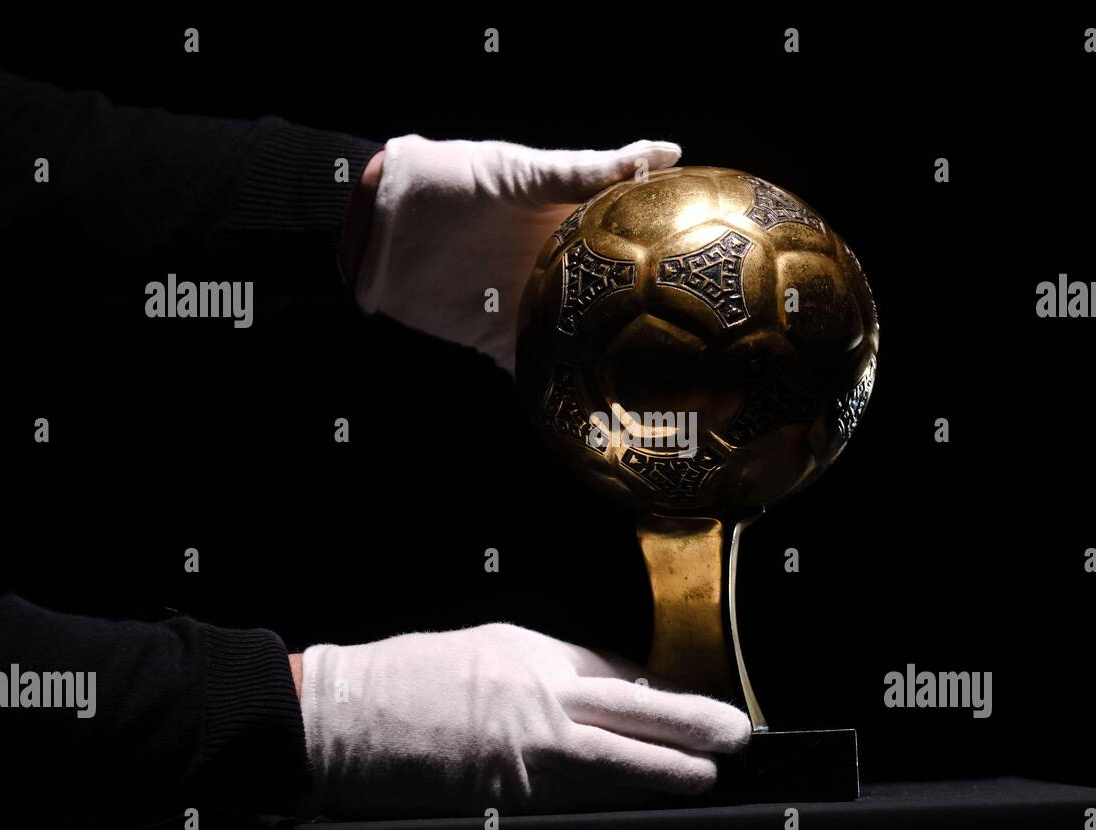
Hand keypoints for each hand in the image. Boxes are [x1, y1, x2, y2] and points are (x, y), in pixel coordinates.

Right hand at [298, 623, 748, 816]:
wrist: (351, 719)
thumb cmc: (417, 674)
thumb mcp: (499, 646)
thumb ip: (563, 666)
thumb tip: (620, 684)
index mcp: (538, 664)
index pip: (625, 679)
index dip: (669, 698)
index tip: (702, 707)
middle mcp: (541, 712)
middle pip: (635, 720)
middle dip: (691, 732)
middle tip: (733, 739)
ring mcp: (527, 764)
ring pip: (613, 772)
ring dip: (661, 776)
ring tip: (700, 778)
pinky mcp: (509, 804)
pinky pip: (573, 802)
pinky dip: (608, 799)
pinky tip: (632, 800)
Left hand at [348, 136, 681, 372]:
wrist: (383, 217)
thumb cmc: (456, 178)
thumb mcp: (528, 170)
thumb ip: (590, 171)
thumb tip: (668, 151)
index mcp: (574, 233)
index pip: (634, 254)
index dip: (669, 269)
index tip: (713, 286)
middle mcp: (559, 275)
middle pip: (613, 308)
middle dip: (647, 332)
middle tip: (698, 358)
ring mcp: (531, 308)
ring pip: (578, 345)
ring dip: (606, 368)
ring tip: (654, 396)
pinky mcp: (497, 338)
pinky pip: (531, 370)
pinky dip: (551, 390)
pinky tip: (583, 413)